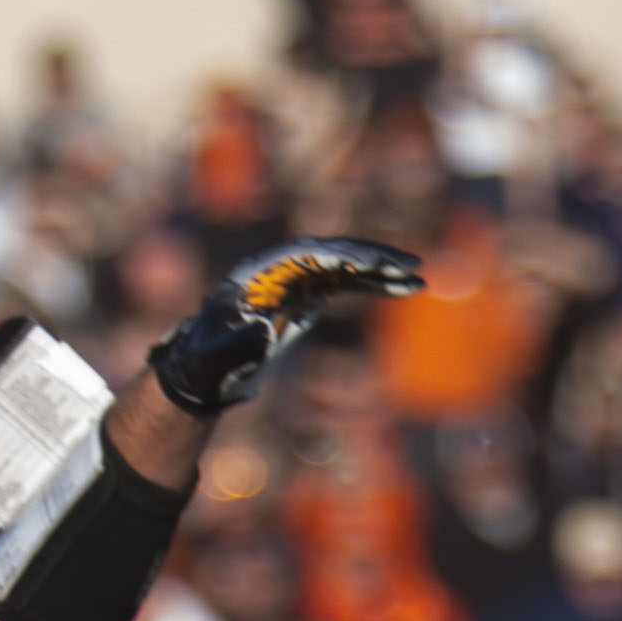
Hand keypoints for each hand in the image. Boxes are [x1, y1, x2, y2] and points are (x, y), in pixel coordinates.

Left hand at [147, 237, 423, 415]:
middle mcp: (280, 270)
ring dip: (381, 271)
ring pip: (345, 267)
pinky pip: (346, 283)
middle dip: (372, 258)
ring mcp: (295, 280)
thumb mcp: (216, 355)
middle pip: (332, 253)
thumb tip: (261, 331)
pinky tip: (403, 289)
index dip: (341, 255)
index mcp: (258, 273)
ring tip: (417, 279)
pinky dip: (374, 285)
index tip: (374, 263)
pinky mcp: (307, 295)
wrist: (204, 367)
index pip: (305, 254)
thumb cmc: (206, 360)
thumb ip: (236, 344)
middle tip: (411, 266)